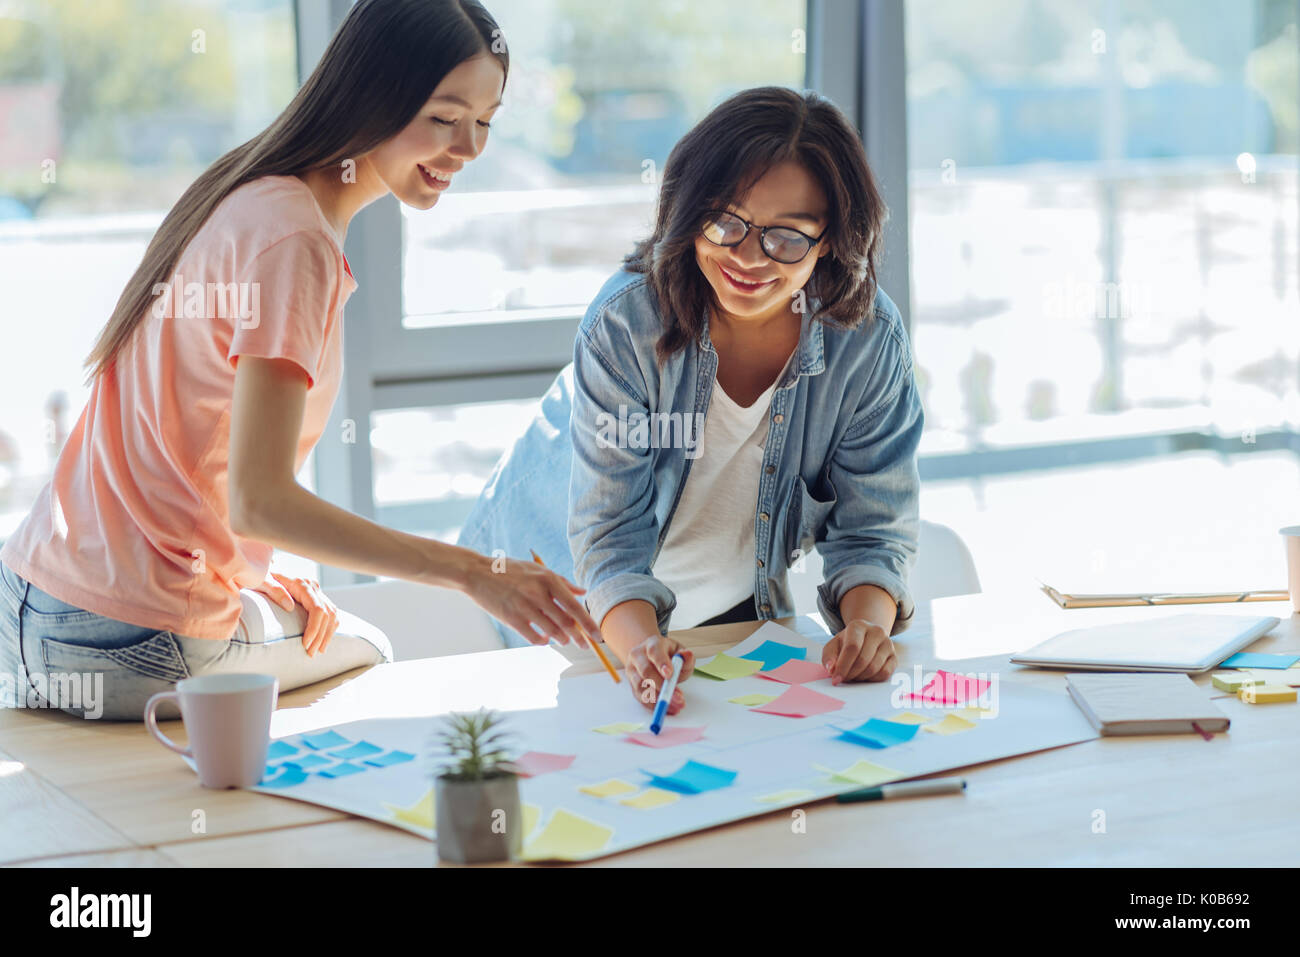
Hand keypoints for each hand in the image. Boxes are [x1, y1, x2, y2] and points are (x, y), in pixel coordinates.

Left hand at [254, 573, 339, 657]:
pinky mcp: (317, 596)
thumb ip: (275, 590)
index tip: (305, 644)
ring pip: (332, 614)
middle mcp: (313, 586)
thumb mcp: (263, 581)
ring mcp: (317, 591)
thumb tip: (290, 607)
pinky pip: (330, 613)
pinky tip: (323, 640)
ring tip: (318, 651)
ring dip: (327, 634)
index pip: (317, 609)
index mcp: (302, 584)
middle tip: (311, 653)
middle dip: (321, 636)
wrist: (263, 569)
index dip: (314, 628)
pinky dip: (329, 628)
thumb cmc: (261, 576)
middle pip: (327, 614)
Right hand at [464, 557, 602, 648]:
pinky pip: (534, 637)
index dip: (589, 624)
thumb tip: (582, 592)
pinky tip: (544, 639)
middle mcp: (538, 593)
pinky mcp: (511, 618)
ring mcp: (524, 607)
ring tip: (564, 640)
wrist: (478, 573)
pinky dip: (542, 641)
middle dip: (579, 637)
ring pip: (552, 631)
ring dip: (561, 639)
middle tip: (585, 645)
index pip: (575, 606)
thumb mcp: (538, 570)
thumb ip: (562, 581)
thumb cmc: (510, 571)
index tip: (599, 636)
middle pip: (566, 622)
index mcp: (548, 579)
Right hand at [625, 635, 694, 714]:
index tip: (670, 675)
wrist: (651, 657)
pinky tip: (669, 709)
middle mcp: (638, 656)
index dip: (661, 663)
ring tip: (676, 706)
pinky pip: (641, 697)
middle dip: (662, 686)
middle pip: (645, 671)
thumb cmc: (668, 655)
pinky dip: (655, 706)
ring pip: (641, 686)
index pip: (654, 652)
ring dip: (658, 699)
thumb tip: (687, 655)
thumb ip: (686, 657)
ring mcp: (633, 671)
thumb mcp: (680, 652)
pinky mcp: (632, 685)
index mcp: (651, 644)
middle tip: (678, 697)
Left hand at [821, 618, 895, 684]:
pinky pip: (885, 673)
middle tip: (844, 679)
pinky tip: (865, 676)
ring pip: (874, 668)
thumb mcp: (833, 646)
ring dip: (860, 677)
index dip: (843, 666)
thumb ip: (829, 657)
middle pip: (863, 659)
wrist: (866, 638)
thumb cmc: (846, 643)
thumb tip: (831, 669)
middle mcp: (876, 631)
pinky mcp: (894, 656)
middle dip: (851, 673)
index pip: (852, 647)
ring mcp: (888, 643)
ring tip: (853, 675)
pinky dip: (872, 679)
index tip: (836, 679)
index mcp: (858, 626)